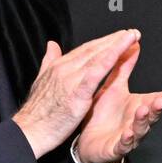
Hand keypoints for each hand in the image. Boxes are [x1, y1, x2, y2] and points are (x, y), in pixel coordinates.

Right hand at [11, 29, 141, 158]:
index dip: (104, 41)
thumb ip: (49, 61)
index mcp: (59, 66)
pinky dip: (107, 61)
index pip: (86, 49)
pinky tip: (119, 54)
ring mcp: (70, 79)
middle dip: (114, 39)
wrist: (29, 130)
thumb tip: (51, 45)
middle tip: (132, 32)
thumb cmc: (37, 111)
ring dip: (116, 45)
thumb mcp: (42, 81)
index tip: (119, 35)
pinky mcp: (76, 93)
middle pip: (94, 49)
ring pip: (97, 57)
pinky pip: (95, 74)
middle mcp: (65, 68)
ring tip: (131, 37)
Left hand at [76, 36, 161, 162]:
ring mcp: (128, 136)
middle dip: (157, 108)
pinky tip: (127, 135)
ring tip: (143, 111)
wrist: (89, 142)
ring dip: (142, 121)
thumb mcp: (115, 88)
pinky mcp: (115, 148)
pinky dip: (126, 141)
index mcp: (137, 107)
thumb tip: (133, 45)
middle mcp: (136, 122)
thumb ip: (124, 68)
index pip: (154, 101)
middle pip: (151, 115)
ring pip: (139, 130)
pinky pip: (123, 145)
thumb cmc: (103, 115)